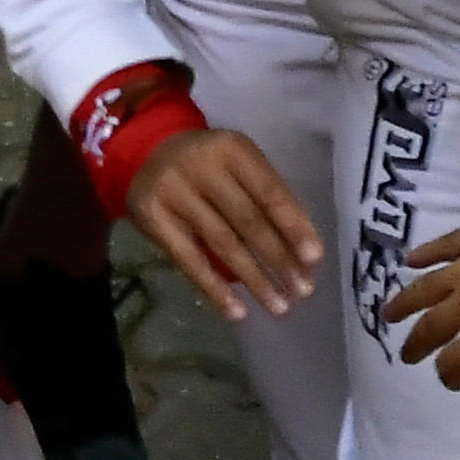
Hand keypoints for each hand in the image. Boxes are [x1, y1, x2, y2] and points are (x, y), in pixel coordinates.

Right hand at [123, 127, 321, 322]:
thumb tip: (302, 256)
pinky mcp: (151, 216)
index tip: (313, 260)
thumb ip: (267, 199)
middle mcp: (201, 167)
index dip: (293, 226)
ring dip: (253, 279)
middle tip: (301, 291)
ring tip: (278, 306)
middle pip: (247, 220)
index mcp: (232, 148)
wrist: (146, 152)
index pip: (269, 192)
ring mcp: (173, 191)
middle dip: (278, 258)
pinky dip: (214, 288)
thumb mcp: (239, 166)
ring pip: (221, 242)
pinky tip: (235, 310)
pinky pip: (188, 258)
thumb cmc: (209, 166)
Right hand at [383, 198, 459, 399]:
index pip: (454, 362)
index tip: (453, 381)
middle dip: (416, 344)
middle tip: (406, 353)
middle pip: (431, 328)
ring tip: (388, 313)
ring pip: (424, 288)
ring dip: (404, 303)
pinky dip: (422, 255)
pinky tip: (409, 261)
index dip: (449, 376)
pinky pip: (440, 247)